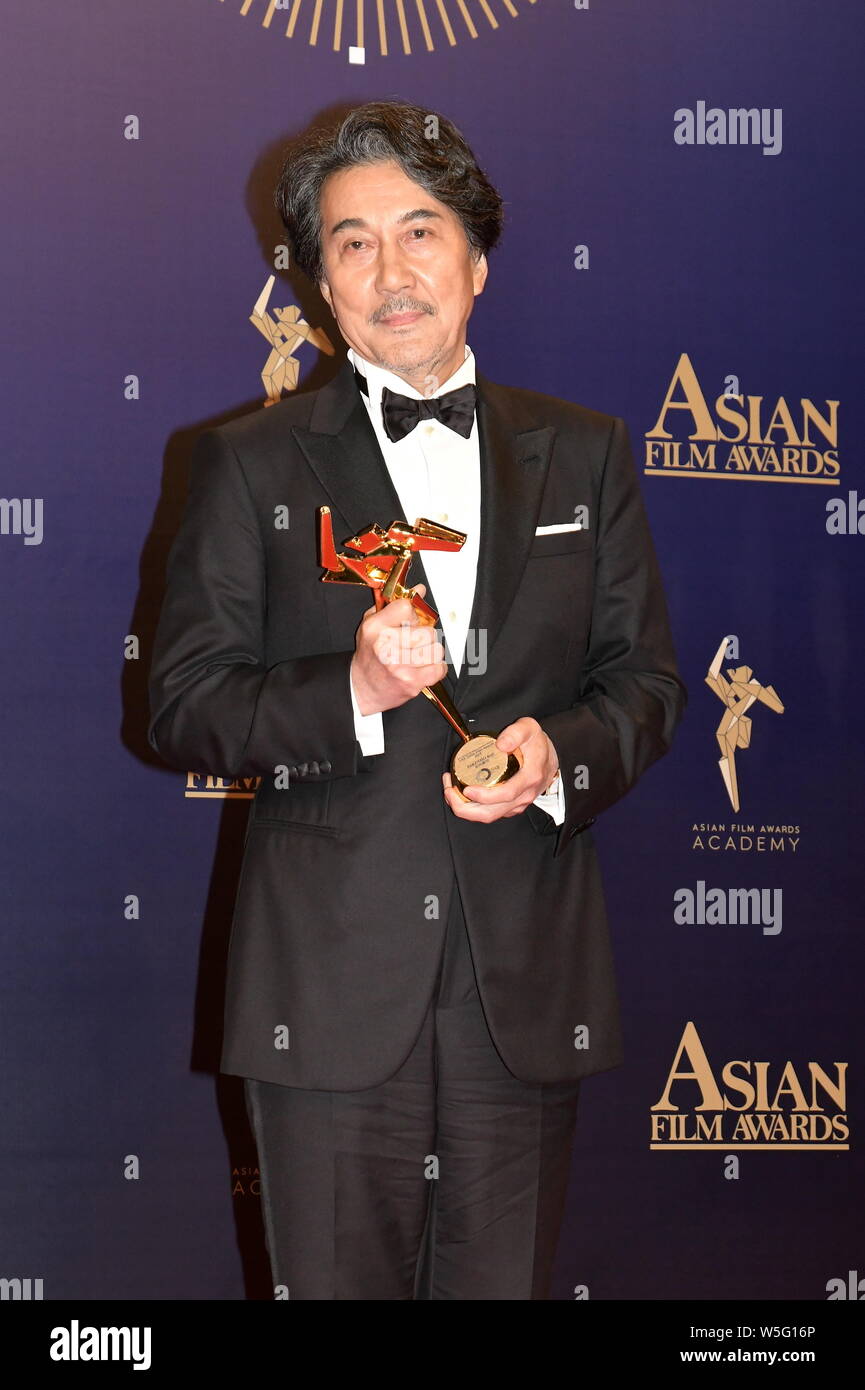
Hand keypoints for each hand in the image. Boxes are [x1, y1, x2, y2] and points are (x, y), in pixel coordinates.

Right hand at [350, 584, 447, 715]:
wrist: (362, 688)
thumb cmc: (369, 656)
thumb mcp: (372, 624)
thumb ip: (395, 605)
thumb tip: (419, 590)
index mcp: (375, 628)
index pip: (408, 607)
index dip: (414, 613)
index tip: (411, 621)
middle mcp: (386, 646)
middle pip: (428, 630)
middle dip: (425, 636)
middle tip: (414, 642)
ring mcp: (399, 666)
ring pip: (436, 649)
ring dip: (430, 652)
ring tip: (416, 656)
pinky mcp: (411, 682)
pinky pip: (439, 668)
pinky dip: (434, 668)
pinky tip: (421, 668)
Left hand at [442, 716, 559, 821]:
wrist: (551, 758)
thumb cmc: (537, 744)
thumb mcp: (529, 728)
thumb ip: (516, 732)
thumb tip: (501, 744)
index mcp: (529, 778)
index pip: (506, 794)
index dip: (484, 796)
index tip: (466, 788)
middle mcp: (524, 796)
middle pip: (492, 813)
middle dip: (465, 808)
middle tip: (449, 791)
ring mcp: (518, 804)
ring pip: (489, 816)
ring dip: (466, 809)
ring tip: (450, 792)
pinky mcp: (512, 807)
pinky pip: (491, 813)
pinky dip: (473, 808)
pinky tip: (462, 794)